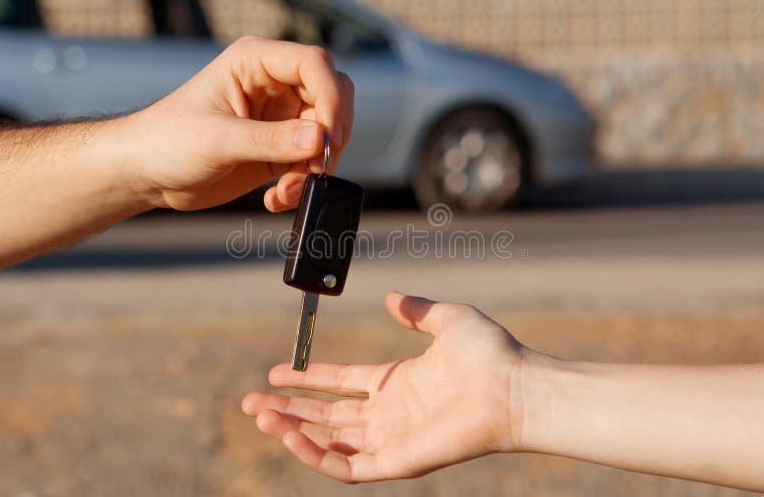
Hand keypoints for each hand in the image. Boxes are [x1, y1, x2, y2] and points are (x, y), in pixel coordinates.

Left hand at [120, 36, 353, 211]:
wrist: (146, 174)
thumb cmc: (166, 141)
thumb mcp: (217, 141)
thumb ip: (270, 140)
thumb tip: (319, 139)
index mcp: (255, 62)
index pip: (314, 64)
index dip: (331, 97)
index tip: (329, 137)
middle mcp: (273, 84)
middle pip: (331, 97)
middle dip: (329, 137)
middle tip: (314, 168)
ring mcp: (279, 116)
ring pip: (326, 134)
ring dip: (314, 168)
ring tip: (284, 191)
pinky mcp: (279, 147)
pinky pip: (311, 161)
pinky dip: (303, 183)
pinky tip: (276, 197)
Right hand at [242, 292, 527, 482]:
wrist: (513, 387)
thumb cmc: (489, 354)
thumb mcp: (447, 318)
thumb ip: (416, 310)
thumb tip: (391, 297)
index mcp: (397, 383)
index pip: (339, 384)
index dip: (307, 378)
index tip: (276, 371)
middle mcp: (389, 413)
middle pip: (326, 415)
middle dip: (287, 409)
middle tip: (250, 402)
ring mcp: (391, 439)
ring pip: (329, 441)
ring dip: (291, 431)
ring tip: (259, 415)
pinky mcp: (396, 461)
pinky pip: (346, 466)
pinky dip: (314, 456)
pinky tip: (289, 436)